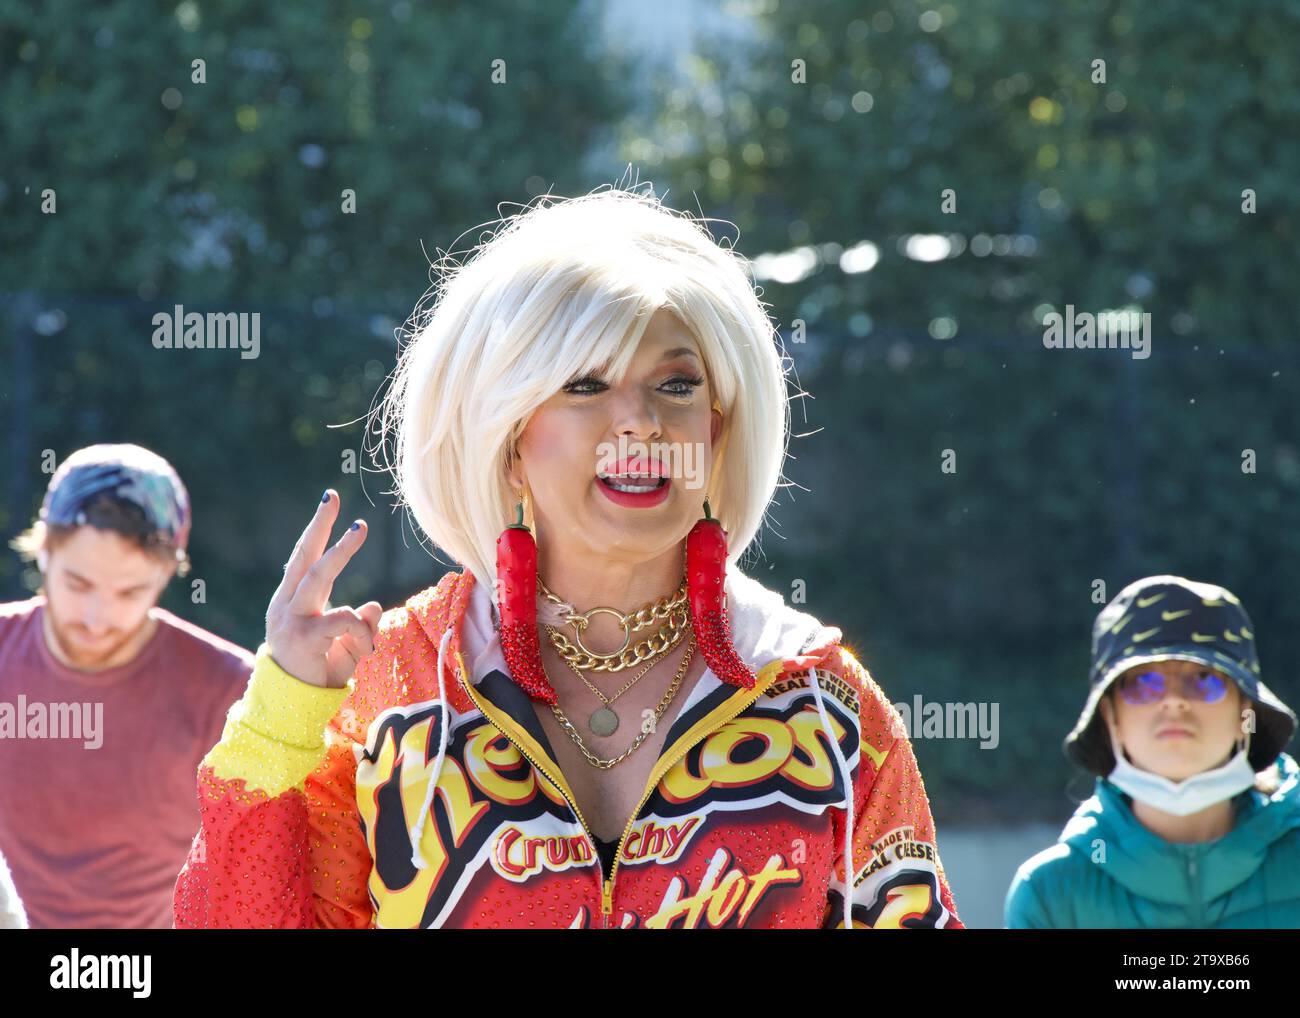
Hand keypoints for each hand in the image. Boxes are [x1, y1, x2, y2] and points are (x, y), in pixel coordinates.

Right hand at [264, 489, 382, 688]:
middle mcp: (287, 605)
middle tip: (331, 496)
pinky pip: (344, 618)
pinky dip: (361, 630)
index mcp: (291, 602)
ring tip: (359, 526)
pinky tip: (363, 650)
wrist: (291, 710)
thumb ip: (360, 624)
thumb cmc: (317, 672)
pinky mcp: (303, 635)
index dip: (317, 532)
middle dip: (319, 525)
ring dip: (342, 549)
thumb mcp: (345, 645)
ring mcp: (292, 619)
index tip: (330, 504)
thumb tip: (374, 604)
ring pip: (320, 575)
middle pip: (304, 556)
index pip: (303, 559)